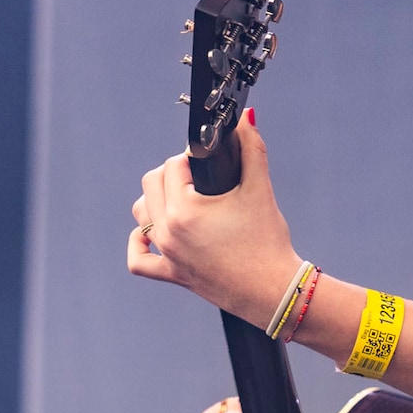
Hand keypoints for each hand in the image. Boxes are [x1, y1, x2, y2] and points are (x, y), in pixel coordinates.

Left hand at [127, 111, 298, 321]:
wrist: (273, 291)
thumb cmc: (268, 243)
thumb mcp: (260, 191)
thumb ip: (252, 150)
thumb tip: (245, 121)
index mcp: (185, 210)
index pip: (172, 165)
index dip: (191, 156)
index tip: (209, 159)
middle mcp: (168, 232)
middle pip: (151, 184)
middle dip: (173, 173)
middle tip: (201, 178)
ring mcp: (167, 255)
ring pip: (140, 214)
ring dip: (156, 200)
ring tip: (183, 199)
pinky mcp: (172, 274)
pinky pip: (139, 260)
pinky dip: (139, 243)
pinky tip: (152, 232)